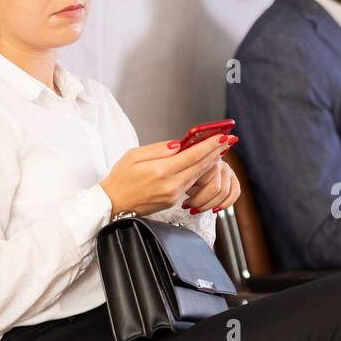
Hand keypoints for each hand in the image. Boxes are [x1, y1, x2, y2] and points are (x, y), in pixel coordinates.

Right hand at [100, 133, 234, 216]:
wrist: (112, 204)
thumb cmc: (120, 178)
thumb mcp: (134, 156)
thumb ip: (159, 149)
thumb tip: (179, 144)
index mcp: (161, 171)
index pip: (193, 155)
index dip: (210, 145)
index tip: (222, 136)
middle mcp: (171, 184)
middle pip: (200, 166)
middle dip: (215, 152)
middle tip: (228, 140)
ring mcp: (173, 195)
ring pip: (198, 175)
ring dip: (210, 162)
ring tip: (220, 150)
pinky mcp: (173, 201)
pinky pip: (190, 184)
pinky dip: (199, 172)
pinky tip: (204, 164)